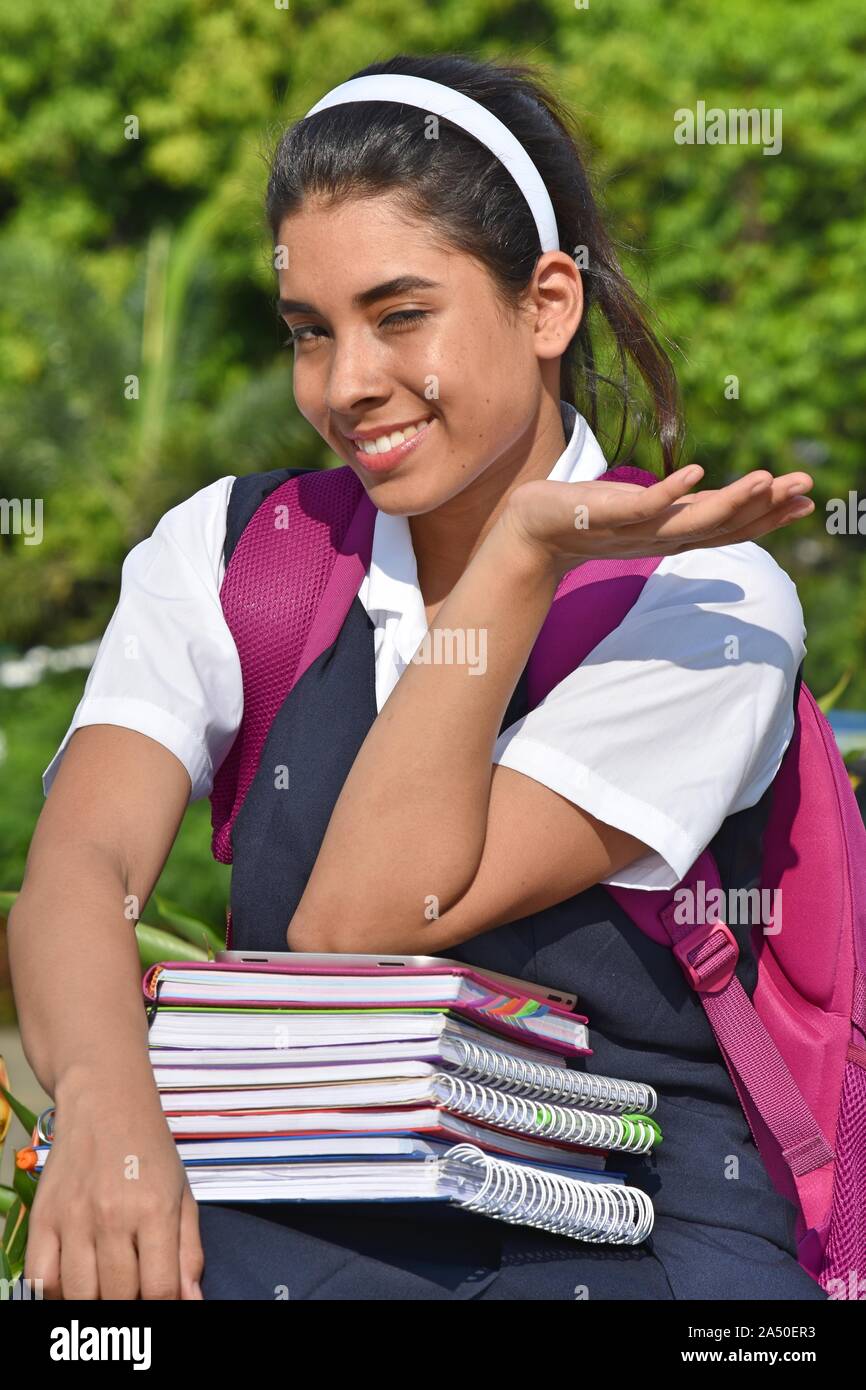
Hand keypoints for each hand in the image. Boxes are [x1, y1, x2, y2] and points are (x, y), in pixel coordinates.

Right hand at [24, 1081, 204, 1299]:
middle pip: (120, 1297)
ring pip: (81, 1295)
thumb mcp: (182, 1193)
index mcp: (155, 1210)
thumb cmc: (149, 1149)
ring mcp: (74, 1218)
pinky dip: (57, 1291)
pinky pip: (42, 1279)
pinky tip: (75, 1279)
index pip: (161, 1289)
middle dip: (132, 1302)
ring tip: (107, 1283)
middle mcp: (113, 1216)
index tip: (162, 1296)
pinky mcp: (43, 1217)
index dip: (165, 1304)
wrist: (104, 1101)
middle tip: (134, 1285)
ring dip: (97, 1299)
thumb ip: (189, 1250)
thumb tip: (191, 1300)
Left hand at [504, 466, 814, 574]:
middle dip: (765, 508)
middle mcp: (659, 537)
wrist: (532, 532)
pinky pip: (642, 508)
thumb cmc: (586, 516)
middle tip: (806, 488)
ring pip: (690, 522)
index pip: (728, 529)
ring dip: (731, 501)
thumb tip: (711, 493)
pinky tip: (695, 473)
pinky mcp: (603, 516)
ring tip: (766, 479)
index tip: (805, 501)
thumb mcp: (642, 510)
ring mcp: (633, 530)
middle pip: (721, 527)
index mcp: (671, 534)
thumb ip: (677, 506)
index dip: (767, 517)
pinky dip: (669, 493)